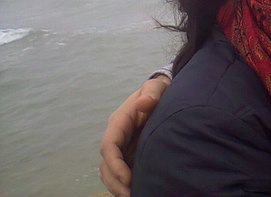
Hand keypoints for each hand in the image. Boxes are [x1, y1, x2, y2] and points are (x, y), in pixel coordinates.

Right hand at [99, 75, 170, 196]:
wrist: (162, 94)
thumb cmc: (158, 91)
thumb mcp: (156, 87)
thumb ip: (152, 93)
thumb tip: (144, 103)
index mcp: (119, 122)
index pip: (109, 146)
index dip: (115, 165)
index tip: (128, 179)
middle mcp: (117, 136)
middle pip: (106, 164)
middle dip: (115, 182)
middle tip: (131, 195)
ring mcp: (122, 147)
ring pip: (111, 172)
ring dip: (118, 186)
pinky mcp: (130, 154)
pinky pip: (122, 172)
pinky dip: (125, 184)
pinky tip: (139, 191)